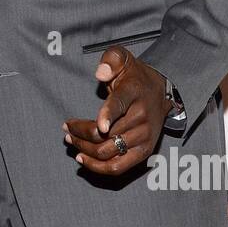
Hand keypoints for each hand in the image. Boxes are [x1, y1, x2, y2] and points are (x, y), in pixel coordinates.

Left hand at [62, 46, 171, 175]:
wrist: (160, 91)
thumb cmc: (134, 76)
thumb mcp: (123, 59)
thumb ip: (111, 60)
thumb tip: (100, 73)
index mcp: (134, 92)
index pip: (119, 105)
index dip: (108, 116)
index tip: (99, 126)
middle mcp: (142, 118)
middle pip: (106, 134)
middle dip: (80, 133)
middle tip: (66, 128)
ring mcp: (144, 137)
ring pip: (108, 152)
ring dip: (84, 149)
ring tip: (71, 140)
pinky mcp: (144, 152)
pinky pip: (118, 167)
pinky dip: (98, 167)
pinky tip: (82, 158)